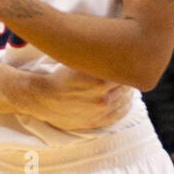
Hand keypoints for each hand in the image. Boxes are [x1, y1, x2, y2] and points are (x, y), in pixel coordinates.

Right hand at [18, 67, 132, 130]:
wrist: (43, 98)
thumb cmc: (60, 77)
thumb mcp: (78, 63)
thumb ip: (98, 60)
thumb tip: (117, 51)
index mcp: (98, 81)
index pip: (126, 74)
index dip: (128, 68)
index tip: (128, 63)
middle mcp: (101, 97)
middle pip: (127, 87)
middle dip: (129, 79)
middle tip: (130, 73)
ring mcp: (99, 111)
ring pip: (124, 101)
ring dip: (128, 93)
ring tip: (128, 86)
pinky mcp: (96, 121)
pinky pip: (119, 115)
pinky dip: (125, 107)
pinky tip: (127, 102)